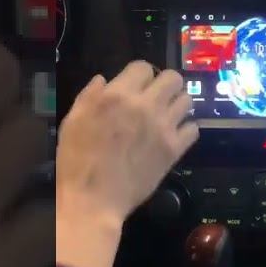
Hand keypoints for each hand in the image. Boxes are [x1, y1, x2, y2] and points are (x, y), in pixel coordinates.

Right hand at [55, 62, 197, 266]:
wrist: (93, 199)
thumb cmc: (77, 161)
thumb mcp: (72, 121)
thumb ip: (89, 96)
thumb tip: (104, 79)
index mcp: (117, 95)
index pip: (143, 67)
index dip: (140, 75)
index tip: (138, 86)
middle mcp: (145, 106)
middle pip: (173, 78)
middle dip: (166, 84)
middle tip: (158, 97)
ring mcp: (163, 127)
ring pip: (187, 100)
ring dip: (178, 104)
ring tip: (168, 115)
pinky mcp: (174, 149)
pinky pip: (194, 129)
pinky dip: (186, 129)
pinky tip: (175, 135)